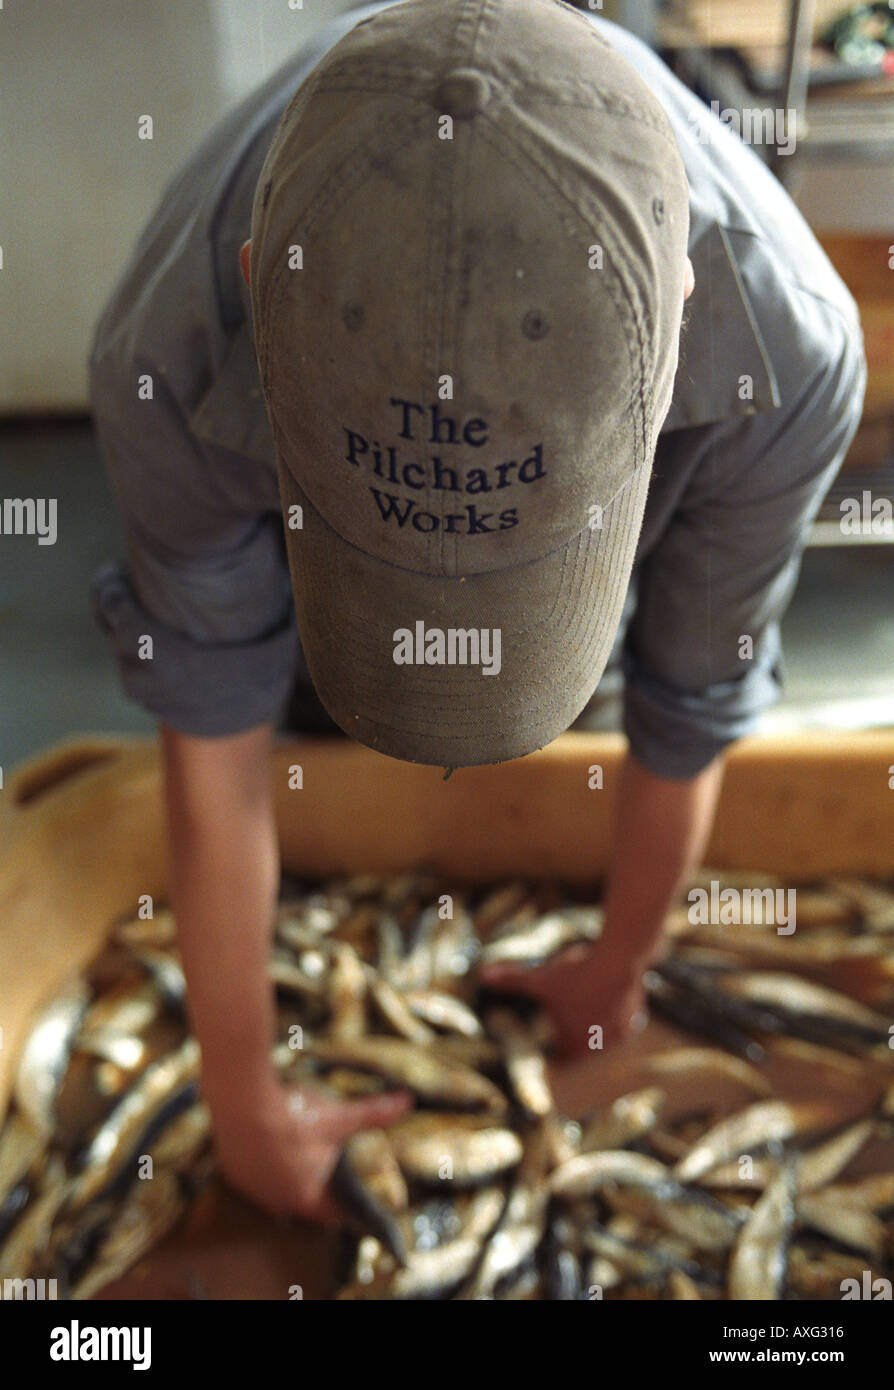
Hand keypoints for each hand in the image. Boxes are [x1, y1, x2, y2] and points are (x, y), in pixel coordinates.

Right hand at [211, 1079, 412, 1221]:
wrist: (244, 1101)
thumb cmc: (293, 1115)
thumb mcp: (338, 1117)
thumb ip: (373, 1114)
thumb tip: (406, 1101)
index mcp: (305, 1197)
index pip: (330, 1213)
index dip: (342, 1204)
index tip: (348, 1196)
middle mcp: (276, 1201)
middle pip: (302, 1200)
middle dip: (313, 1185)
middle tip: (321, 1165)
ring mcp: (251, 1188)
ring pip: (275, 1189)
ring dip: (286, 1176)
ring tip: (295, 1155)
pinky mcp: (231, 1172)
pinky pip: (251, 1176)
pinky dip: (261, 1165)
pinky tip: (267, 1146)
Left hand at [478, 944, 647, 1059]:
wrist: (618, 962)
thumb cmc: (576, 974)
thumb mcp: (540, 977)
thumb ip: (512, 980)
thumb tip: (482, 975)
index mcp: (573, 1046)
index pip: (561, 1062)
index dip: (553, 1053)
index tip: (548, 1043)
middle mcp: (597, 1049)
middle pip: (581, 1052)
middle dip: (572, 1040)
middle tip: (564, 1024)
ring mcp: (617, 1038)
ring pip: (600, 1041)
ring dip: (593, 1032)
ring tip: (583, 1013)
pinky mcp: (633, 1024)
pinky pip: (618, 1029)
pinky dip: (612, 1021)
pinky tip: (604, 1005)